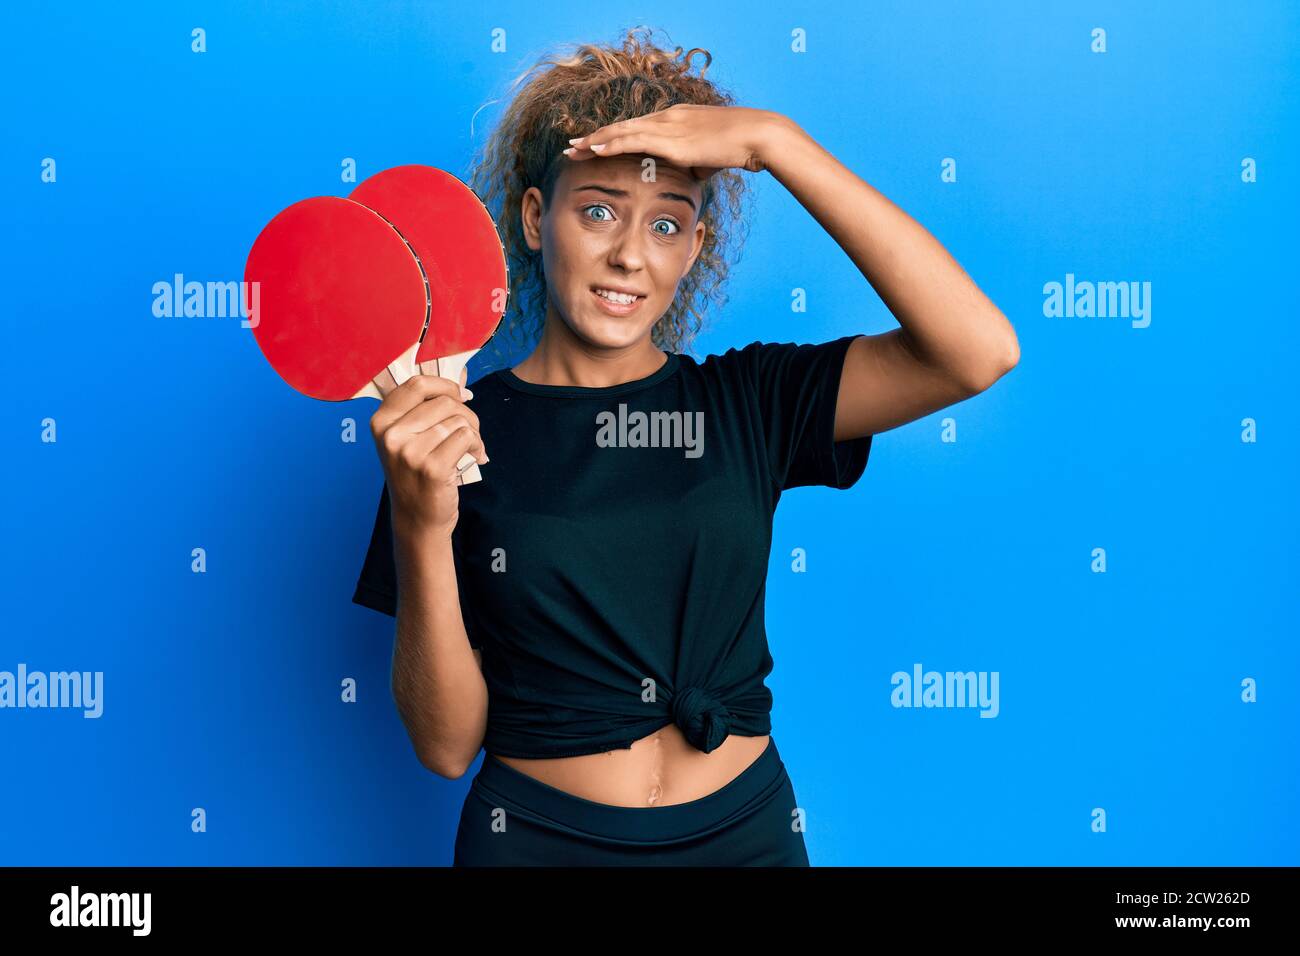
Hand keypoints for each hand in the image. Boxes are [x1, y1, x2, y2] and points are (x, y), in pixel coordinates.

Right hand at [368, 366, 487, 538]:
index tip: (460, 396)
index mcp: (381, 421)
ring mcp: (409, 452)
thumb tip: (461, 374)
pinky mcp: (431, 468)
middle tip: (471, 431)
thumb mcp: (409, 438)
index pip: (418, 383)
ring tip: (471, 449)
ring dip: (475, 433)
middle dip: (467, 413)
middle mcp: (391, 435)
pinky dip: (477, 446)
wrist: (417, 518)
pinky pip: (466, 437)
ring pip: (458, 420)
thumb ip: (427, 407)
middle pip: (444, 401)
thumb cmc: (417, 474)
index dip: (446, 386)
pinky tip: (475, 458)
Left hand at [563, 104, 787, 181]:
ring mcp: (668, 126)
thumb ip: (696, 164)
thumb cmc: (739, 147)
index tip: (593, 144)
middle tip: (572, 146)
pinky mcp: (672, 139)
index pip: (635, 127)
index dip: (611, 136)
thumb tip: (694, 175)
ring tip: (574, 149)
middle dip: (595, 137)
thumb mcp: (711, 158)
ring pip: (621, 132)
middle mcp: (667, 118)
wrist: (757, 136)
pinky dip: (612, 144)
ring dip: (595, 141)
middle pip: (622, 127)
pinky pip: (634, 140)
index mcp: (675, 119)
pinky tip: (596, 150)